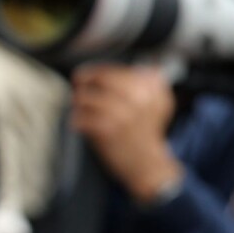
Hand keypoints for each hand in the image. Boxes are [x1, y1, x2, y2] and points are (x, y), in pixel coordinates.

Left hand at [72, 63, 183, 201]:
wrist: (149, 165)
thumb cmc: (146, 134)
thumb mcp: (157, 103)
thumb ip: (145, 81)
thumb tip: (124, 67)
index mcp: (152, 88)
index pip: (117, 70)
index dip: (97, 71)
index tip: (87, 74)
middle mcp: (140, 98)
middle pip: (101, 78)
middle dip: (85, 80)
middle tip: (78, 84)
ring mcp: (124, 113)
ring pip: (87, 97)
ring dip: (78, 101)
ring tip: (78, 106)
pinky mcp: (109, 129)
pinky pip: (82, 116)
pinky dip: (76, 119)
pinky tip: (79, 123)